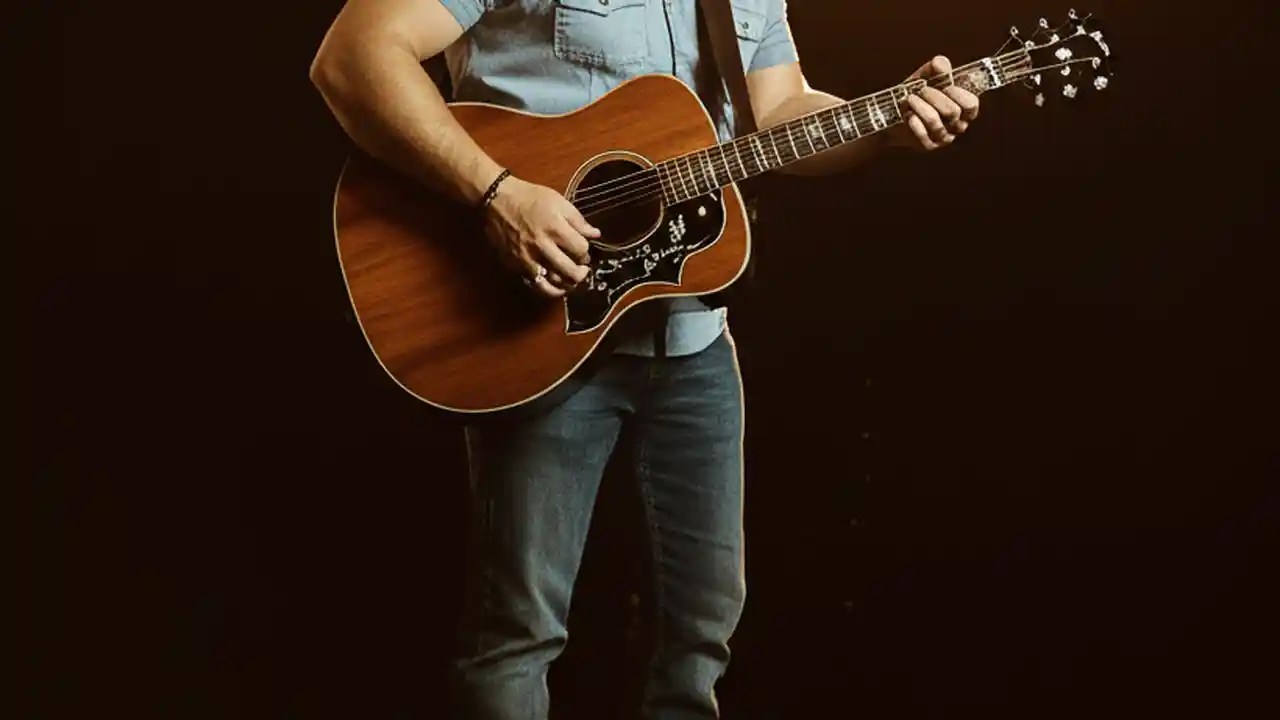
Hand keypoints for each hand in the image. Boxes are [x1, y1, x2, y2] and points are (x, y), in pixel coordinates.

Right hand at [483, 176, 598, 297]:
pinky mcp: (516, 265)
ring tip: (571, 278)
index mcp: (555, 228)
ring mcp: (528, 258)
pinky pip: (536, 285)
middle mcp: (542, 246)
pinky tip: (556, 287)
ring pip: (554, 282)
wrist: (497, 200)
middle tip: (582, 268)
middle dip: (582, 272)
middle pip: (570, 270)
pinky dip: (550, 290)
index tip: (583, 250)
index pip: (581, 249)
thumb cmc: (529, 198)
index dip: (586, 252)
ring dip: (568, 284)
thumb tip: (595, 234)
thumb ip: (578, 220)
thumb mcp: (558, 201)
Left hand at [887, 55, 980, 150]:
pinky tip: (907, 114)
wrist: (893, 115)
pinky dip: (913, 121)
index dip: (958, 93)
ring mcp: (944, 137)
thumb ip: (936, 67)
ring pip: (935, 122)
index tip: (945, 86)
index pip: (971, 104)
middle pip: (952, 111)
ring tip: (909, 99)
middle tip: (921, 90)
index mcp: (964, 108)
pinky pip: (923, 134)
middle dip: (934, 96)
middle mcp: (957, 125)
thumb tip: (940, 64)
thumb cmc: (917, 94)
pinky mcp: (928, 146)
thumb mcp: (926, 76)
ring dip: (920, 106)